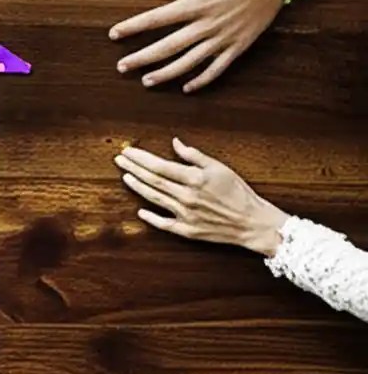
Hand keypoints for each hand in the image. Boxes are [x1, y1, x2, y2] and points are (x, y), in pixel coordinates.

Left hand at [111, 0, 282, 92]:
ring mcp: (223, 38)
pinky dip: (201, 80)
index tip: (113, 35)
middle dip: (142, 58)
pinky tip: (186, 88)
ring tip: (146, 81)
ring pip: (189, 63)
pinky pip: (217, 69)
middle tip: (121, 67)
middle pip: (168, 47)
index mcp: (196, 2)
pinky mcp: (238, 46)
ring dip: (166, 74)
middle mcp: (207, 24)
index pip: (156, 18)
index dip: (133, 27)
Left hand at [115, 138, 289, 255]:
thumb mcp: (220, 168)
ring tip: (125, 176)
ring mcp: (184, 215)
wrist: (253, 222)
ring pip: (154, 198)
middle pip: (152, 180)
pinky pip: (163, 224)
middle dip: (133, 168)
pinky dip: (150, 217)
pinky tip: (139, 211)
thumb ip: (195, 156)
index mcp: (194, 179)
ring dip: (137, 187)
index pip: (159, 166)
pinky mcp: (187, 230)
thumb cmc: (239, 192)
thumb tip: (175, 143)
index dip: (140, 158)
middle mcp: (186, 196)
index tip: (128, 151)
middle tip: (119, 159)